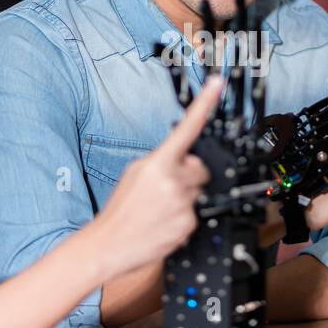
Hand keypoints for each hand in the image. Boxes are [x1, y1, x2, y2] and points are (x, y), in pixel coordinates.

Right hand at [93, 75, 222, 277]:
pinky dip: (184, 217)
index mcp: (158, 163)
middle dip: (191, 175)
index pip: (187, 127)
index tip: (218, 84)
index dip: (205, 103)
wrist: (109, 244)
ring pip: (200, 192)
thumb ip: (161, 161)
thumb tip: (182, 157)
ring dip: (186, 197)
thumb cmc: (120, 210)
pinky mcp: (188, 224)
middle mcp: (173, 180)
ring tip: (161, 208)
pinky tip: (165, 222)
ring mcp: (182, 203)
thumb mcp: (135, 174)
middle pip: (201, 168)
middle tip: (169, 188)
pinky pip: (197, 214)